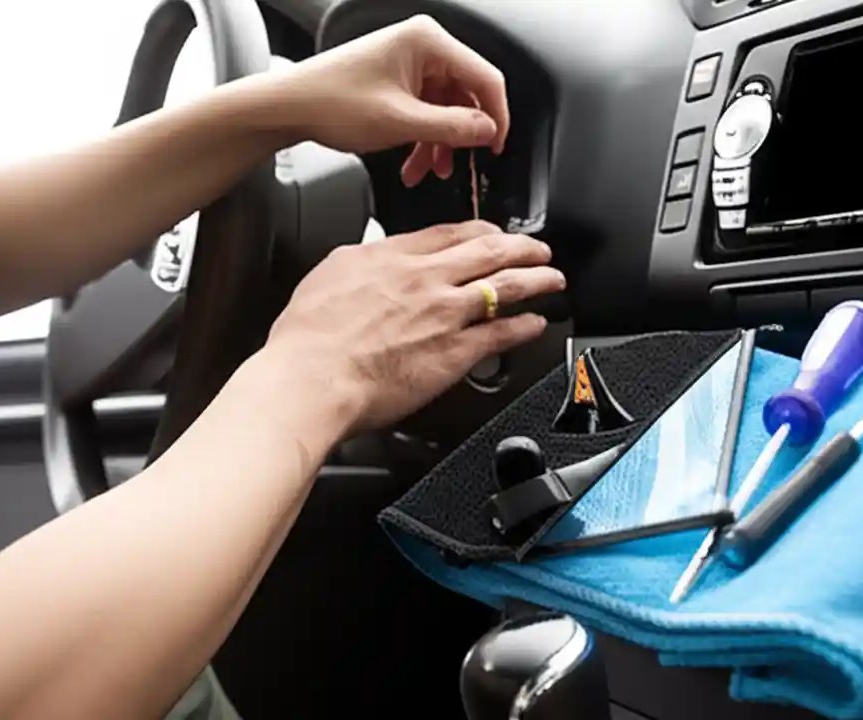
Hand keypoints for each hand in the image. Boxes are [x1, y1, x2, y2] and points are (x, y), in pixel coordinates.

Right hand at [263, 220, 562, 432]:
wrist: (312, 377)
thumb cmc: (310, 336)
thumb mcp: (332, 273)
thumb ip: (366, 261)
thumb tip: (378, 257)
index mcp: (394, 256)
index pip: (451, 233)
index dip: (481, 231)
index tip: (492, 234)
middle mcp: (428, 279)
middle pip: (490, 251)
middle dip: (523, 247)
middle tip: (539, 249)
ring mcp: (447, 314)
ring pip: (507, 286)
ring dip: (537, 280)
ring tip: (553, 279)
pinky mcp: (457, 352)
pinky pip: (503, 333)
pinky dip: (525, 326)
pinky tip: (536, 324)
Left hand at [271, 15, 508, 186]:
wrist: (288, 107)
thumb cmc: (330, 102)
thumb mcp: (400, 121)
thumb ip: (452, 127)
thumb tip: (488, 131)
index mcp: (427, 41)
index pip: (485, 78)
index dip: (497, 116)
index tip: (495, 147)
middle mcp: (423, 46)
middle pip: (467, 95)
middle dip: (462, 135)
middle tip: (460, 164)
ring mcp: (412, 63)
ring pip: (448, 109)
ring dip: (441, 144)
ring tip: (429, 171)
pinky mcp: (401, 81)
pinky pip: (429, 112)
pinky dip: (425, 140)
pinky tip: (415, 165)